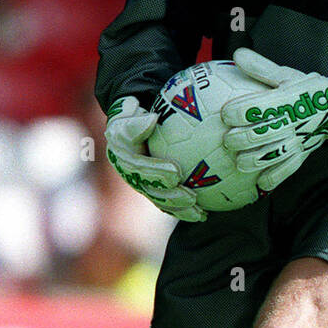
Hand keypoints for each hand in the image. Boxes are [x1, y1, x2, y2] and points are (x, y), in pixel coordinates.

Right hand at [105, 95, 205, 222]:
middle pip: (152, 190)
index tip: (176, 173)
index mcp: (124, 157)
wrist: (130, 124)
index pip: (141, 167)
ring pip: (161, 201)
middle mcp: (131, 175)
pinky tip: (203, 214)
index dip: (157, 172)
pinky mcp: (153, 191)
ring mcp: (142, 185)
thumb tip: (153, 120)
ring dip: (180, 209)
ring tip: (199, 213)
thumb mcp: (130, 113)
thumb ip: (138, 120)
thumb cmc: (134, 115)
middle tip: (192, 197)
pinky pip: (169, 204)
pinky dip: (184, 211)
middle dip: (171, 196)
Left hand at [221, 48, 327, 190]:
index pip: (256, 107)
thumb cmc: (307, 88)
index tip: (225, 114)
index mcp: (285, 99)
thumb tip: (236, 55)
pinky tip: (261, 183)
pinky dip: (274, 178)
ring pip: (271, 154)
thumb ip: (261, 68)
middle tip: (227, 140)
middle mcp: (291, 121)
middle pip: (259, 134)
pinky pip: (288, 169)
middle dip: (238, 139)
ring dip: (251, 160)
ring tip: (239, 162)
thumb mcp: (286, 74)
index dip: (237, 112)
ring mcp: (298, 139)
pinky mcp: (304, 153)